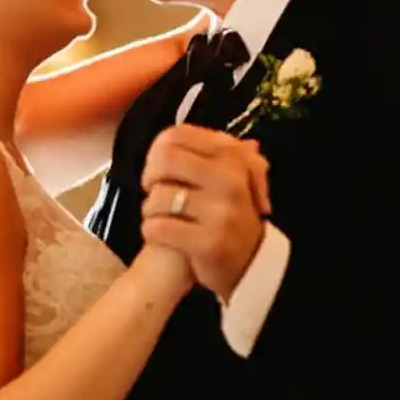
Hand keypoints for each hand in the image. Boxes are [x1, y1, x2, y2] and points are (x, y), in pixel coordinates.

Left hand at [140, 124, 271, 300]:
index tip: (160, 170)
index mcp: (233, 157)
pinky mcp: (210, 242)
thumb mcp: (233, 176)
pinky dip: (151, 231)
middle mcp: (230, 180)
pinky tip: (161, 234)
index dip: (156, 152)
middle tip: (153, 192)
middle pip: (164, 160)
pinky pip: (158, 227)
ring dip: (150, 209)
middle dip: (150, 177)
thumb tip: (181, 138)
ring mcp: (222, 212)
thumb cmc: (229, 213)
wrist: (250, 264)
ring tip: (160, 217)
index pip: (175, 136)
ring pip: (158, 196)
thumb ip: (211, 153)